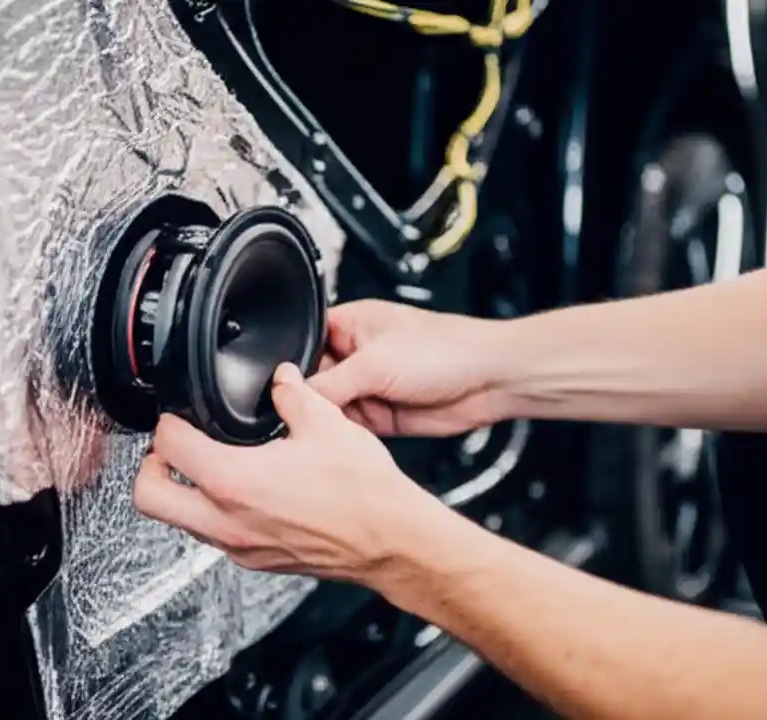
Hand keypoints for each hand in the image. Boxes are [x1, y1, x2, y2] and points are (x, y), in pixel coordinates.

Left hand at [133, 363, 445, 587]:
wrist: (392, 541)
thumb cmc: (364, 494)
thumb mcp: (326, 422)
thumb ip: (293, 393)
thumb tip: (281, 379)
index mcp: (233, 480)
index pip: (168, 445)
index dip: (169, 421)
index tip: (179, 414)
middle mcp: (226, 520)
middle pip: (148, 498)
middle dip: (150, 468)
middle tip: (169, 448)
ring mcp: (239, 547)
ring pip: (178, 522)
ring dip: (180, 493)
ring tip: (203, 467)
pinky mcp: (256, 561)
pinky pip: (212, 536)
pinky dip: (211, 513)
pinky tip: (239, 493)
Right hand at [308, 300, 508, 436]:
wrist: (491, 380)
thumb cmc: (445, 351)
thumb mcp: (373, 363)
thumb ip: (327, 384)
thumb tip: (289, 397)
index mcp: (349, 325)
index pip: (302, 343)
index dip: (288, 365)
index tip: (275, 388)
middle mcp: (354, 355)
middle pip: (311, 381)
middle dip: (305, 397)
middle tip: (294, 413)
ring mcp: (367, 387)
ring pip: (327, 408)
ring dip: (325, 419)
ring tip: (319, 427)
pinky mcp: (380, 416)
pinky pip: (349, 429)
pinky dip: (343, 435)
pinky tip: (338, 438)